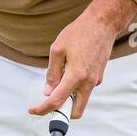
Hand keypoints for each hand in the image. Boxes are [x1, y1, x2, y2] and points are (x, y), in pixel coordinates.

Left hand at [28, 0, 136, 119]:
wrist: (103, 23)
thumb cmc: (80, 32)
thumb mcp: (58, 50)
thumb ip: (52, 73)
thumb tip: (48, 91)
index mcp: (76, 76)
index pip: (57, 101)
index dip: (42, 109)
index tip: (34, 110)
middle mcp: (88, 82)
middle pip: (76, 111)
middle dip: (62, 112)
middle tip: (49, 103)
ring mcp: (95, 80)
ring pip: (81, 100)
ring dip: (69, 97)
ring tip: (60, 75)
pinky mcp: (98, 77)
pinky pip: (85, 88)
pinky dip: (75, 86)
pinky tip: (71, 69)